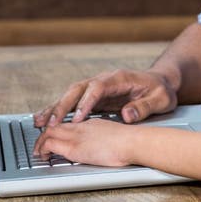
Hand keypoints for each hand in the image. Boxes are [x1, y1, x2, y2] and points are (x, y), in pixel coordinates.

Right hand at [33, 69, 177, 128]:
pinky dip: (60, 110)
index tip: (77, 118)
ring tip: (39, 121)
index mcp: (119, 78)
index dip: (86, 102)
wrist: (161, 82)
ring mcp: (97, 86)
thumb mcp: (161, 99)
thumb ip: (145, 106)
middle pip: (78, 89)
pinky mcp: (94, 95)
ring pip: (71, 94)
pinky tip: (46, 119)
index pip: (97, 88)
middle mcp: (104, 79)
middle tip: (50, 123)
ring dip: (55, 107)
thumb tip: (127, 115)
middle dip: (63, 106)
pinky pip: (73, 101)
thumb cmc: (161, 90)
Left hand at [34, 118, 133, 167]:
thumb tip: (102, 146)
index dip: (56, 129)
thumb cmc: (132, 142)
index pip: (68, 123)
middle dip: (43, 135)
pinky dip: (43, 149)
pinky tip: (44, 156)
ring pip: (49, 132)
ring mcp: (77, 135)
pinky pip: (50, 143)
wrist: (134, 142)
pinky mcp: (74, 146)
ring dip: (40, 143)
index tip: (52, 137)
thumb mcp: (115, 136)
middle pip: (55, 125)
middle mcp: (82, 126)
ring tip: (38, 153)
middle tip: (39, 146)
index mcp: (93, 123)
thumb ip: (105, 138)